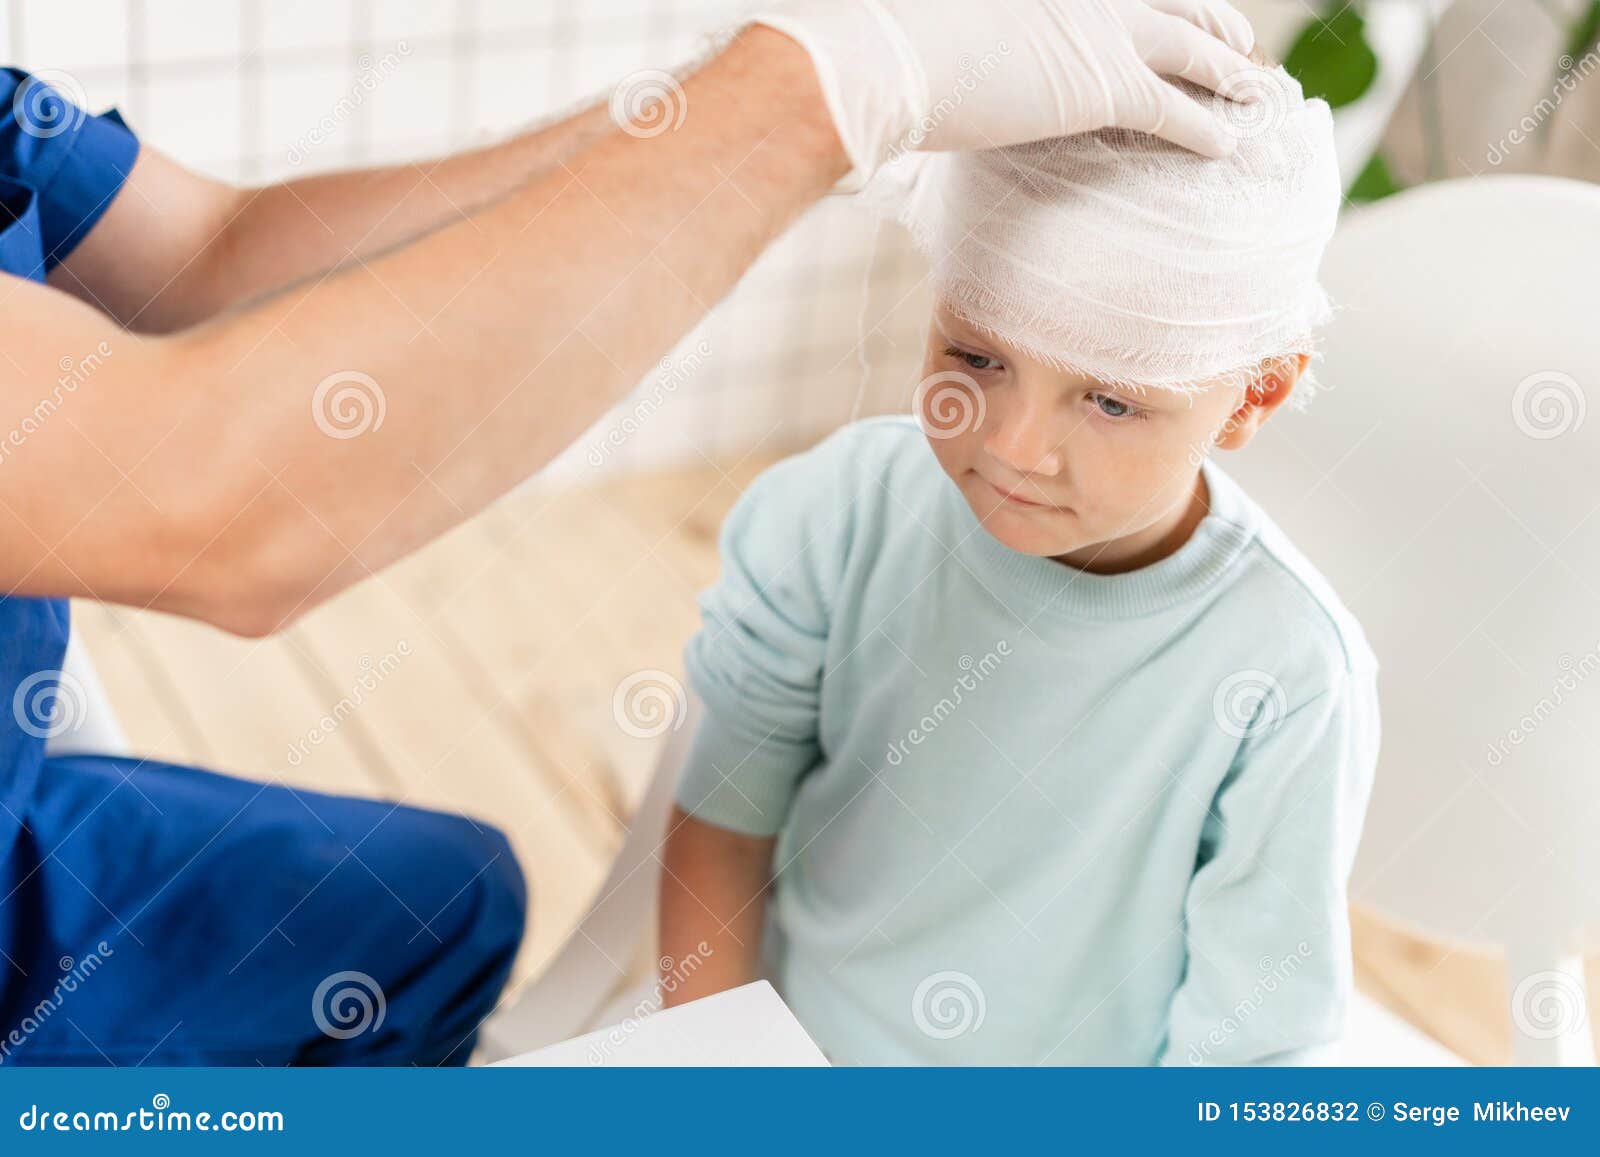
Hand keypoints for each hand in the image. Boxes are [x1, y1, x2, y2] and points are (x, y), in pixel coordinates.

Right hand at [754, 0, 1266, 186]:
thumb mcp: (940, 18)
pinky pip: (1174, 108)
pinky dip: (1206, 126)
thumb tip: (979, 54)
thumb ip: (978, 27)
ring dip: (1228, 69)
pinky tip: (1227, 143)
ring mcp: (1102, 30)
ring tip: (1252, 87)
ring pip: (1192, 45)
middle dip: (1212, 20)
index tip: (1174, 14)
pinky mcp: (1104, 85)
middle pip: (1175, 0)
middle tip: (1236, 40)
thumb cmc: (891, 38)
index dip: (1157, 6)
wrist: (889, 57)